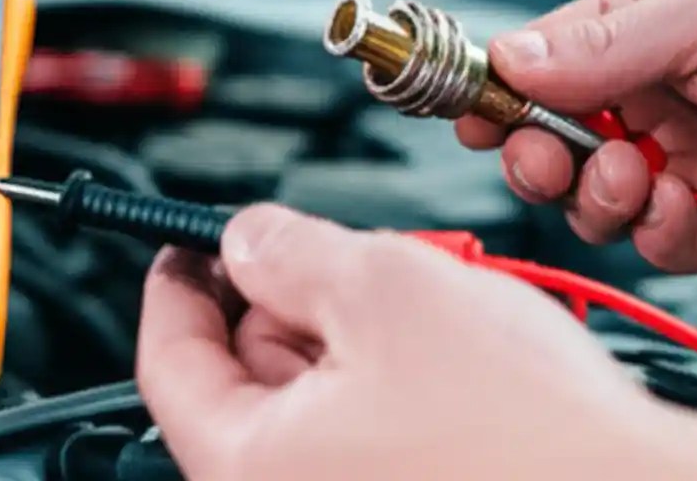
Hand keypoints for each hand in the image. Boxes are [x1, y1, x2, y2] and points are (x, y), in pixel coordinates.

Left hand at [136, 204, 672, 479]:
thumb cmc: (525, 432)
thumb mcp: (384, 287)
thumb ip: (292, 251)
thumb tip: (251, 239)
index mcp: (249, 466)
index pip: (171, 362)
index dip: (177, 284)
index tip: (187, 243)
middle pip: (245, 379)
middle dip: (276, 298)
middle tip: (314, 244)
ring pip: (316, 399)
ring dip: (343, 331)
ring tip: (406, 290)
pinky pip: (369, 428)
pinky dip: (386, 373)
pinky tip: (438, 338)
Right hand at [457, 0, 696, 271]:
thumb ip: (605, 40)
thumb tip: (506, 59)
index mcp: (639, 34)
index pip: (539, 63)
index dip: (496, 92)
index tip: (469, 116)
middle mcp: (649, 102)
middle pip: (547, 141)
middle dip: (533, 156)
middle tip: (544, 159)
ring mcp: (679, 165)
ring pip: (589, 201)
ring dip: (594, 197)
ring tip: (635, 178)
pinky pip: (651, 243)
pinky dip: (655, 232)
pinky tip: (684, 205)